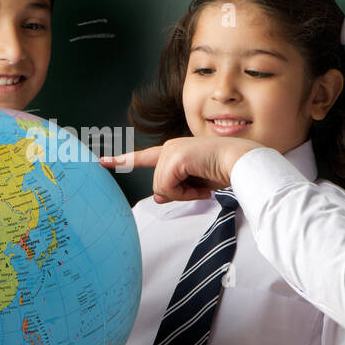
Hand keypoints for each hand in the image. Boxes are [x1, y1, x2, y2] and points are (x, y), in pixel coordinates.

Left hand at [102, 136, 262, 203]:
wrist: (242, 163)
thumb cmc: (224, 171)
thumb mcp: (196, 184)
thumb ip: (175, 188)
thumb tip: (157, 197)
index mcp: (173, 152)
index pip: (143, 158)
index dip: (122, 161)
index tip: (102, 162)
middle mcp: (168, 147)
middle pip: (157, 185)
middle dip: (178, 193)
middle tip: (201, 188)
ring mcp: (171, 150)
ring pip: (161, 188)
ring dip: (183, 194)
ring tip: (203, 185)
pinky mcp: (174, 158)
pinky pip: (168, 188)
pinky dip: (185, 193)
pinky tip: (202, 186)